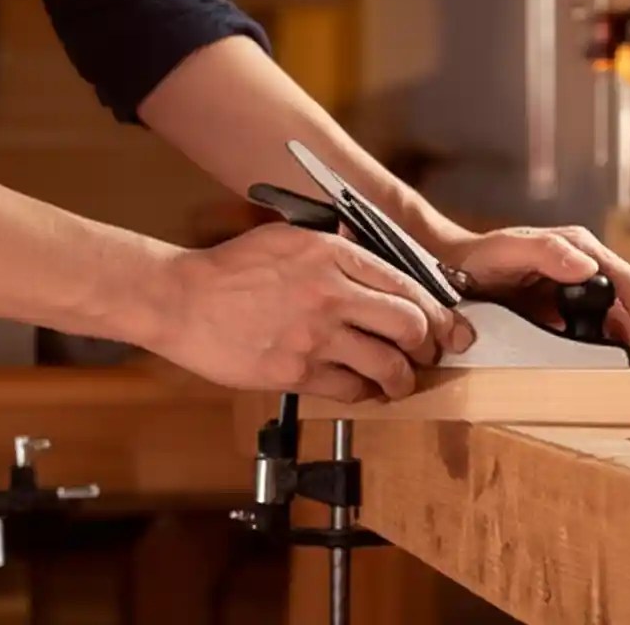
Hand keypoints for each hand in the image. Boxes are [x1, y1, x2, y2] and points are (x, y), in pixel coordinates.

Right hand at [149, 223, 473, 401]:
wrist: (181, 299)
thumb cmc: (233, 269)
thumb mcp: (290, 237)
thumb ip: (337, 247)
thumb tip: (378, 257)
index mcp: (333, 255)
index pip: (409, 285)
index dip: (438, 313)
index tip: (448, 327)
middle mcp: (331, 294)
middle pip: (410, 326)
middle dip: (429, 346)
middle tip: (427, 354)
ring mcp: (315, 335)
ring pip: (387, 365)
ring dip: (402, 378)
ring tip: (399, 381)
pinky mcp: (296, 371)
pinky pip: (351, 389)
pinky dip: (365, 392)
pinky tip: (363, 388)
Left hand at [441, 226, 629, 365]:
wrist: (458, 270)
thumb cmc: (481, 257)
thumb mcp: (509, 249)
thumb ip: (547, 253)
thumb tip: (590, 267)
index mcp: (582, 251)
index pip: (627, 283)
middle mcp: (593, 268)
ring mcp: (589, 290)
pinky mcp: (581, 311)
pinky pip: (618, 327)